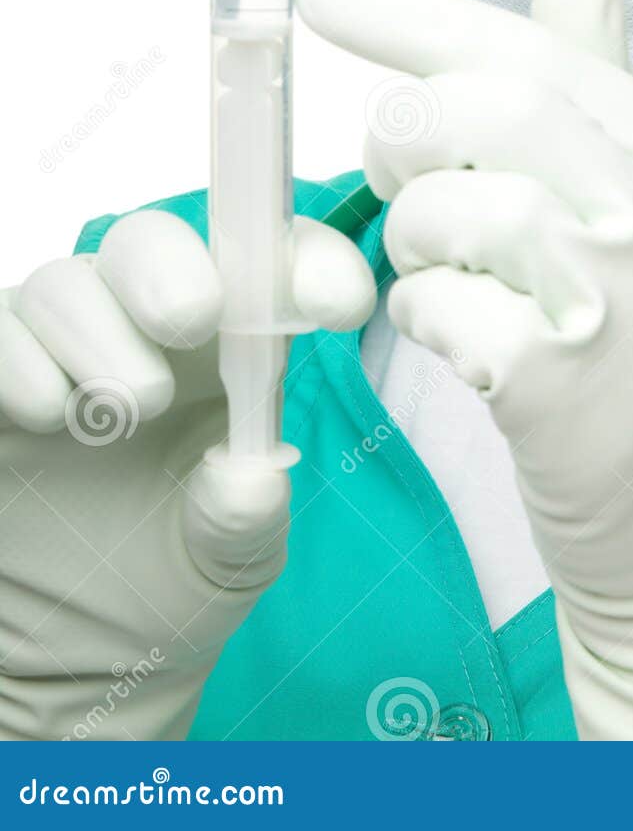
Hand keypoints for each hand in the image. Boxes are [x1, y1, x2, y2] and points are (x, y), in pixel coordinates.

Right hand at [0, 210, 373, 739]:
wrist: (73, 653)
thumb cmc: (167, 577)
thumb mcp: (229, 563)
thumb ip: (246, 522)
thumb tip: (248, 479)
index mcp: (225, 348)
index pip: (268, 269)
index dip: (308, 263)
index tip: (338, 302)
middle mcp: (140, 330)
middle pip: (147, 241)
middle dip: (173, 266)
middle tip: (194, 319)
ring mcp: (58, 353)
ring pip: (66, 282)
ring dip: (98, 328)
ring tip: (127, 406)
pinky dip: (17, 358)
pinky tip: (48, 411)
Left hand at [298, 0, 632, 738]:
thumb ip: (601, 95)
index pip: (538, 53)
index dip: (418, 15)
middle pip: (491, 110)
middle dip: (408, 132)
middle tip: (392, 173)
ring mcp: (627, 305)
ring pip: (454, 206)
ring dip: (415, 238)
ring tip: (446, 273)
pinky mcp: (567, 389)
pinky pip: (439, 307)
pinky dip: (427, 317)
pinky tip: (467, 343)